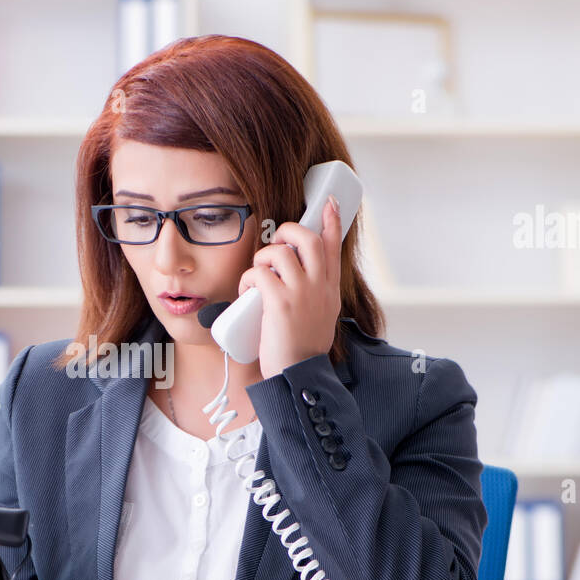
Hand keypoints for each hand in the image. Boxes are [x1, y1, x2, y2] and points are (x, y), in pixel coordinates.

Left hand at [239, 193, 343, 379]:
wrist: (299, 376)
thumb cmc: (302, 350)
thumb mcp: (320, 317)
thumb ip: (314, 295)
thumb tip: (298, 279)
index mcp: (329, 289)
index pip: (333, 246)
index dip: (330, 221)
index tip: (327, 204)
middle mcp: (320, 287)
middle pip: (307, 238)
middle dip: (287, 231)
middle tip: (275, 242)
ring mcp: (302, 293)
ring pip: (280, 252)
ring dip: (261, 258)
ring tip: (256, 275)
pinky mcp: (280, 303)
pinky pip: (260, 273)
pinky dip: (248, 278)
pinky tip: (246, 291)